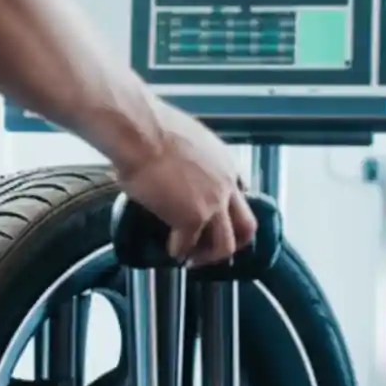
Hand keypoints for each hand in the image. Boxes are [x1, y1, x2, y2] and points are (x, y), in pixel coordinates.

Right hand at [114, 96, 256, 266]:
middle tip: (214, 249)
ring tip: (192, 257)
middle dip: (233, 243)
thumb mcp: (184, 141)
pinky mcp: (191, 218)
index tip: (213, 219)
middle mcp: (226, 185)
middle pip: (246, 226)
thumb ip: (189, 161)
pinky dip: (178, 252)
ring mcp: (212, 204)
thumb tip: (172, 170)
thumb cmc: (149, 127)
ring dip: (208, 256)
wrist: (138, 130)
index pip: (239, 195)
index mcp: (224, 163)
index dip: (226, 211)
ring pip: (225, 244)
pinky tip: (170, 251)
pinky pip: (188, 245)